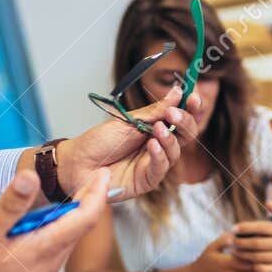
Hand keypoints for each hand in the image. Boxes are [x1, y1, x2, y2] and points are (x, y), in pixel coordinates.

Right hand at [0, 168, 109, 271]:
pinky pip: (52, 258)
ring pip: (65, 244)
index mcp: (46, 247)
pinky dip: (55, 239)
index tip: (102, 173)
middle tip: (91, 180)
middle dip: (87, 202)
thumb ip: (11, 204)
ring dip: (71, 222)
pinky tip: (39, 236)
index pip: (86, 215)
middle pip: (79, 228)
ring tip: (67, 202)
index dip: (97, 191)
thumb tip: (30, 175)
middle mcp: (52, 264)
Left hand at [58, 88, 201, 200]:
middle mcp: (158, 146)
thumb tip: (178, 91)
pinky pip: (160, 168)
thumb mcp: (129, 120)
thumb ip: (156, 110)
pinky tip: (152, 145)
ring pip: (175, 152)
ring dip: (170, 139)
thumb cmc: (100, 141)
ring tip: (157, 129)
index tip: (194, 97)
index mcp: (156, 128)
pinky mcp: (147, 181)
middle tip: (175, 115)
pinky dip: (159, 155)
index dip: (191, 109)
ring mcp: (153, 164)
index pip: (181, 119)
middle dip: (185, 123)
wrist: (78, 162)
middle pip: (185, 137)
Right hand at [184, 230, 266, 271]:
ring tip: (264, 268)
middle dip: (262, 265)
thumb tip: (237, 234)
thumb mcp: (211, 248)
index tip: (263, 251)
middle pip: (253, 271)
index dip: (257, 255)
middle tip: (269, 260)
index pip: (249, 259)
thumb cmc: (204, 263)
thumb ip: (224, 239)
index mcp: (225, 263)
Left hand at [230, 198, 271, 271]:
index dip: (245, 228)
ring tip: (234, 251)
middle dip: (241, 242)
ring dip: (243, 254)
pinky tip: (245, 262)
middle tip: (231, 241)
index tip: (233, 229)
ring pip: (257, 257)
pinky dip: (252, 266)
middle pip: (257, 244)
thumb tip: (268, 202)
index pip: (261, 227)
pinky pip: (263, 270)